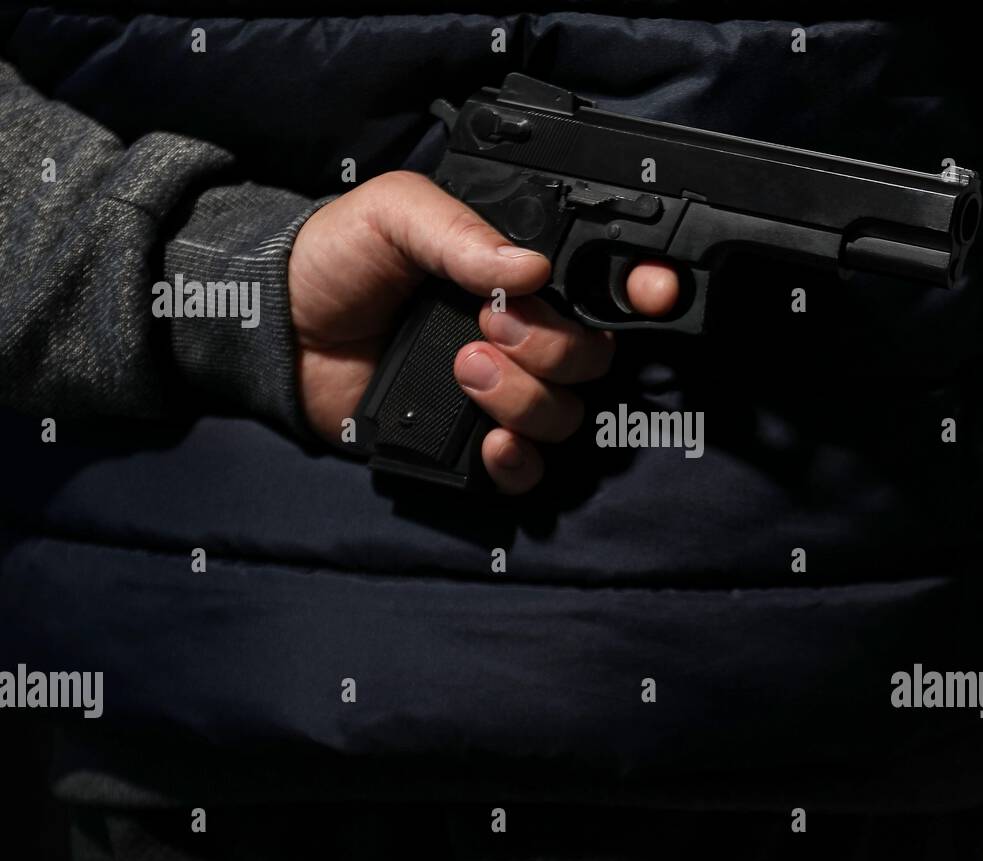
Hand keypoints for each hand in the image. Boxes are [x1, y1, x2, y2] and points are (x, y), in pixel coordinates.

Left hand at [287, 170, 678, 491]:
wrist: (280, 327)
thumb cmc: (338, 260)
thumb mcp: (395, 213)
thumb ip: (459, 231)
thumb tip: (531, 268)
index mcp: (520, 279)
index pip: (604, 288)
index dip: (644, 291)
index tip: (649, 293)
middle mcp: (525, 339)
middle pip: (595, 361)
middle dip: (554, 348)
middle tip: (488, 327)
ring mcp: (502, 395)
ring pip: (566, 416)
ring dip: (525, 398)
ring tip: (463, 369)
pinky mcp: (471, 444)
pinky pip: (527, 471)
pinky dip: (518, 462)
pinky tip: (489, 442)